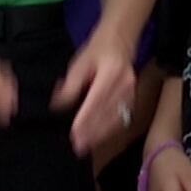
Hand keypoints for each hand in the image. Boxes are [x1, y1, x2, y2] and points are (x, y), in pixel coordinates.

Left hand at [55, 34, 135, 154]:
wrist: (119, 42)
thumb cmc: (96, 52)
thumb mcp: (78, 64)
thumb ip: (69, 86)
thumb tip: (57, 105)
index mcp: (111, 74)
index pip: (96, 102)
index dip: (85, 120)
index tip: (75, 134)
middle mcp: (125, 85)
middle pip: (107, 114)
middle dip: (92, 133)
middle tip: (78, 147)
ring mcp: (131, 93)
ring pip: (116, 119)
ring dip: (101, 135)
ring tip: (86, 146)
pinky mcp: (133, 99)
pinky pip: (122, 118)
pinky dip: (110, 130)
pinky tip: (99, 138)